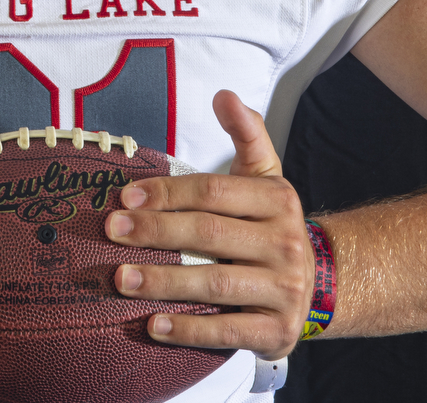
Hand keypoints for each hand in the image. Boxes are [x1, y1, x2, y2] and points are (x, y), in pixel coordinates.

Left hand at [106, 90, 313, 360]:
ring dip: (164, 282)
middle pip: (209, 235)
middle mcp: (286, 243)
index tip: (125, 197)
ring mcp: (285, 290)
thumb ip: (246, 134)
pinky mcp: (278, 331)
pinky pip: (228, 332)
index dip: (168, 193)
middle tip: (112, 231)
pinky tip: (153, 325)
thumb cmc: (267, 225)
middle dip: (156, 232)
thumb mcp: (264, 177)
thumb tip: (224, 95)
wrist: (313, 285)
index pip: (215, 191)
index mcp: (278, 199)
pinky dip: (189, 330)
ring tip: (121, 279)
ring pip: (215, 285)